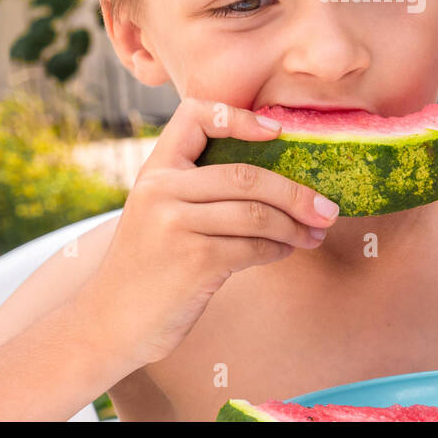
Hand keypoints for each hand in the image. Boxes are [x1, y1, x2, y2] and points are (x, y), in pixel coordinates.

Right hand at [74, 98, 339, 373]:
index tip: (278, 133)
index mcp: (155, 169)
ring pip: (257, 214)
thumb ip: (198, 188)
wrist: (108, 321)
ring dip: (295, 226)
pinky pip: (253, 247)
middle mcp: (161, 190)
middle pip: (247, 175)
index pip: (195, 115)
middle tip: (328, 208)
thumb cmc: (148, 265)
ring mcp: (175, 225)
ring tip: (314, 234)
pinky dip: (279, 249)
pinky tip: (286, 251)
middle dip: (296, 193)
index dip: (239, 118)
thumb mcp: (159, 212)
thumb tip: (278, 179)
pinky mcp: (193, 261)